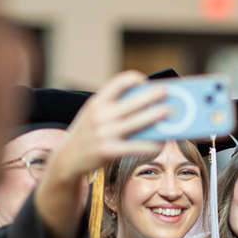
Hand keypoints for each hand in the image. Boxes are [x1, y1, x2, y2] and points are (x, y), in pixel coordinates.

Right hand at [48, 70, 169, 182]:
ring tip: (170, 112)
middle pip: (133, 101)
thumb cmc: (88, 134)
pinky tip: (161, 143)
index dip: (134, 79)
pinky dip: (150, 145)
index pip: (118, 82)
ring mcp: (104, 133)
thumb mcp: (94, 114)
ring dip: (156, 116)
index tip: (146, 81)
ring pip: (138, 122)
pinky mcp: (108, 151)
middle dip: (153, 96)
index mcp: (97, 102)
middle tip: (167, 93)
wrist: (67, 159)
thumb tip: (147, 104)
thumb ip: (113, 107)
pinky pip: (136, 147)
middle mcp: (100, 115)